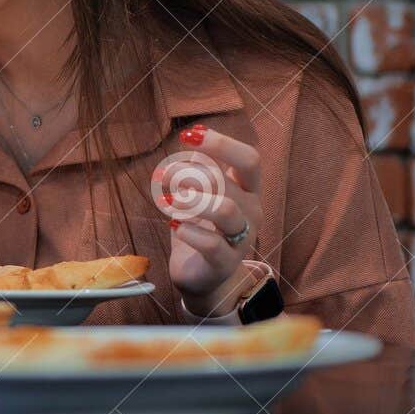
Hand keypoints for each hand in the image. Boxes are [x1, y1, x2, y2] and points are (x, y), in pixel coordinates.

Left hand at [161, 123, 263, 315]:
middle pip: (229, 182)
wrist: (202, 277)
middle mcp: (252, 212)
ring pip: (225, 210)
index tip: (189, 136)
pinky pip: (211, 243)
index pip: (248, 160)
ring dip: (191, 200)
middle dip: (191, 173)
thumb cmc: (200, 229)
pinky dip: (188, 231)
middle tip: (163, 174)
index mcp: (248, 190)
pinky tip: (174, 226)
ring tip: (167, 201)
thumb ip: (199, 172)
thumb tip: (195, 146)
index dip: (221, 144)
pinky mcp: (226, 263)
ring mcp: (242, 239)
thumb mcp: (198, 196)